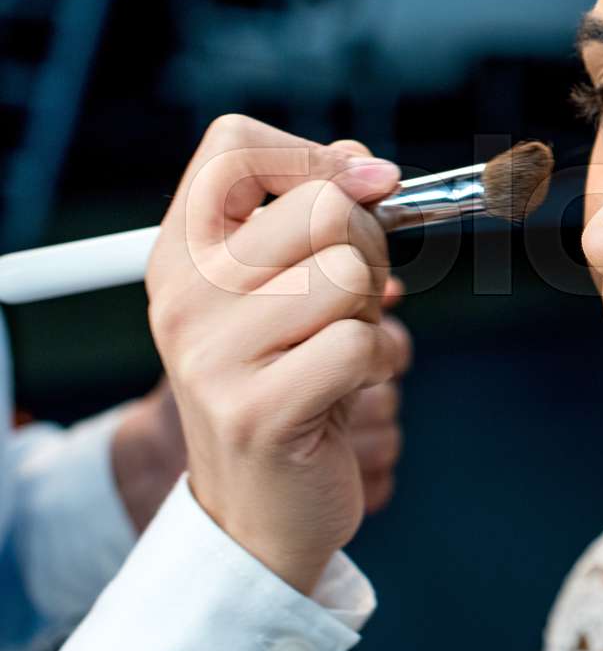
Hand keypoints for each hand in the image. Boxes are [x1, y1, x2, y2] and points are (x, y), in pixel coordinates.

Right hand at [145, 115, 410, 593]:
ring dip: (372, 312)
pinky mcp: (258, 409)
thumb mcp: (284, 287)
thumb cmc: (288, 380)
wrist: (259, 509)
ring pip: (349, 274)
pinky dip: (373, 365)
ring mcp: (213, 355)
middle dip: (366, 249)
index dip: (313, 157)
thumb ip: (314, 214)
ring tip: (336, 350)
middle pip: (321, 207)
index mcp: (181, 252)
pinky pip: (361, 343)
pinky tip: (339, 392)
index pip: (233, 141)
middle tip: (346, 302)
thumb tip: (366, 164)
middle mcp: (183, 296)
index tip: (356, 191)